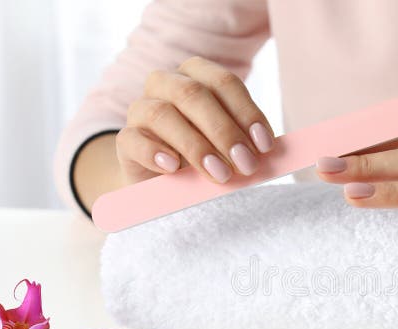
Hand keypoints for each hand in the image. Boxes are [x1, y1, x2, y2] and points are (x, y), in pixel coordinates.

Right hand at [117, 56, 274, 183]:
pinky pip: (133, 140)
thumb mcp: (231, 150)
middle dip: (224, 131)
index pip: (223, 83)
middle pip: (193, 95)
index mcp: (197, 76)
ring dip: (196, 146)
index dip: (246, 112)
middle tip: (246, 164)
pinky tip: (173, 168)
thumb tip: (272, 154)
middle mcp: (166, 84)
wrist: (164, 184)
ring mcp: (141, 110)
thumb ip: (248, 145)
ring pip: (163, 114)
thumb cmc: (206, 159)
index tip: (265, 145)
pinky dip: (155, 152)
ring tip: (220, 174)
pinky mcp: (125, 140)